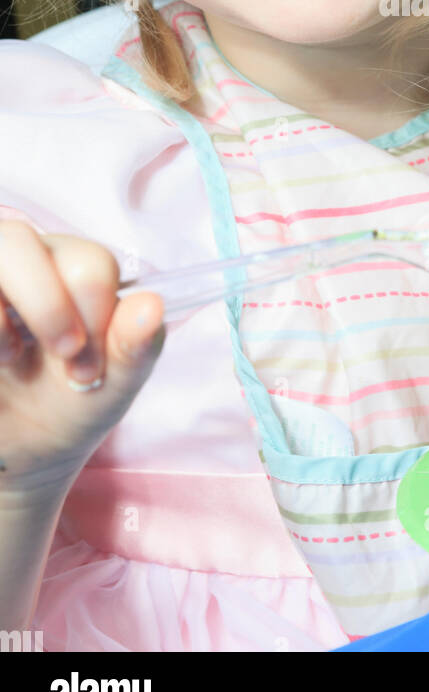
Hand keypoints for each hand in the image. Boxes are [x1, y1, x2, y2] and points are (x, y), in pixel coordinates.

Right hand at [0, 221, 164, 496]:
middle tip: (60, 356)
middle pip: (20, 240)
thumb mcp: (110, 385)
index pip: (87, 260)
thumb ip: (134, 347)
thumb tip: (151, 307)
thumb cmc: (69, 403)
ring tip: (12, 360)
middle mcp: (24, 259)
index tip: (90, 367)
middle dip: (44, 305)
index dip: (93, 311)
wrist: (16, 451)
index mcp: (74, 269)